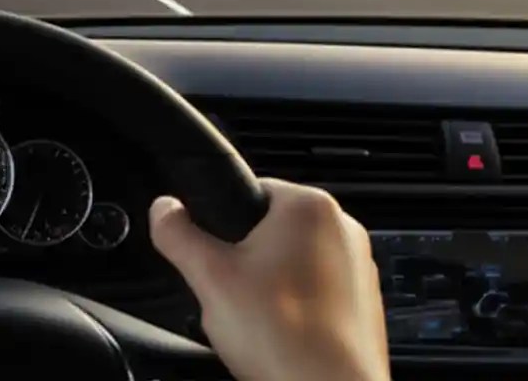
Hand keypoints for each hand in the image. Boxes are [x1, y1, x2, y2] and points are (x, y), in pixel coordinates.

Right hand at [150, 178, 389, 380]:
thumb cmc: (282, 335)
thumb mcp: (209, 277)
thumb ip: (178, 234)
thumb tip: (163, 209)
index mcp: (310, 206)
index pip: (250, 190)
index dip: (222, 225)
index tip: (216, 257)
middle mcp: (344, 229)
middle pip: (270, 230)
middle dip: (245, 261)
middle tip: (233, 294)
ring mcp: (360, 268)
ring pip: (292, 263)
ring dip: (270, 286)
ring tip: (259, 320)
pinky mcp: (364, 303)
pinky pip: (316, 293)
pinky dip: (295, 309)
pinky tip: (281, 334)